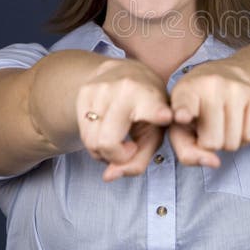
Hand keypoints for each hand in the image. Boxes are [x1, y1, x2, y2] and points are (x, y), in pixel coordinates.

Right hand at [74, 58, 172, 181]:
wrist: (125, 72)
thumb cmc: (147, 109)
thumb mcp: (155, 134)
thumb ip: (138, 161)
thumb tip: (108, 176)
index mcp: (150, 97)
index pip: (153, 108)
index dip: (158, 114)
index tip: (166, 116)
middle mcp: (125, 89)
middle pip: (106, 143)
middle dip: (116, 156)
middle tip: (129, 148)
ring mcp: (101, 88)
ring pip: (90, 142)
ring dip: (103, 150)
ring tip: (118, 139)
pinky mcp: (84, 91)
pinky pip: (83, 133)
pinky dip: (93, 141)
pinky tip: (106, 130)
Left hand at [169, 59, 249, 167]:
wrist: (223, 76)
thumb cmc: (195, 110)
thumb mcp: (181, 129)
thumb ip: (187, 152)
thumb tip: (214, 162)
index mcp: (184, 91)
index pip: (185, 105)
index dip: (183, 113)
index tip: (182, 116)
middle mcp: (210, 84)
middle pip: (212, 142)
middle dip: (210, 144)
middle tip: (208, 127)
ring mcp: (234, 87)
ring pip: (233, 143)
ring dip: (227, 142)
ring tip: (221, 124)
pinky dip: (242, 138)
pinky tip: (235, 123)